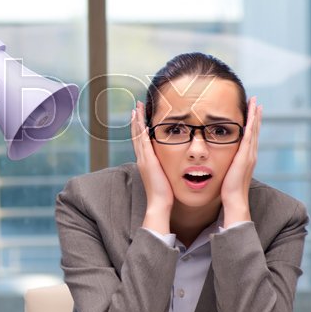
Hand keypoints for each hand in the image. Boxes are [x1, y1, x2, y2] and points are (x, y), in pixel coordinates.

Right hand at [131, 101, 173, 233]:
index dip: (140, 129)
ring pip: (137, 134)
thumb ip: (167, 170)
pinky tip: (140, 118)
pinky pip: (142, 139)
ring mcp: (143, 158)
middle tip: (135, 108)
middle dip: (136, 121)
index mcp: (146, 162)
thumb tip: (175, 166)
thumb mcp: (165, 178)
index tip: (140, 118)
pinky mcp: (147, 158)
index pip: (141, 142)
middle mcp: (142, 158)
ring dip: (137, 120)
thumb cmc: (166, 194)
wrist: (160, 203)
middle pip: (136, 135)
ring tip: (136, 108)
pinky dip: (140, 127)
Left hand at [219, 96, 259, 225]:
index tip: (250, 111)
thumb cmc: (227, 189)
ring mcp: (249, 155)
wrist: (233, 200)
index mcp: (245, 157)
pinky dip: (251, 125)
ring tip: (256, 103)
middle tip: (256, 101)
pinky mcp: (246, 156)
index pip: (249, 136)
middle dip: (255, 115)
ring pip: (254, 131)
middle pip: (254, 130)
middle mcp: (250, 154)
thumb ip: (223, 163)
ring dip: (255, 116)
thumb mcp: (225, 171)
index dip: (250, 123)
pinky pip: (249, 137)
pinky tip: (251, 115)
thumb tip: (213, 157)